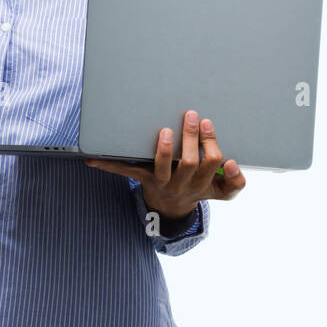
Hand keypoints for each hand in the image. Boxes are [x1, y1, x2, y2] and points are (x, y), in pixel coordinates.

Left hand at [85, 109, 245, 220]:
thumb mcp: (220, 191)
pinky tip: (91, 158)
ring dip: (164, 150)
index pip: (211, 164)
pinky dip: (107, 164)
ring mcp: (160, 182)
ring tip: (166, 131)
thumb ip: (235, 182)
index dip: (211, 147)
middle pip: (189, 164)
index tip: (209, 124)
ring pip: (161, 169)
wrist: (170, 210)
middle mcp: (181, 185)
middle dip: (191, 140)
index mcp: (202, 184)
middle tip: (192, 115)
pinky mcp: (142, 179)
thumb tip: (233, 164)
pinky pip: (125, 172)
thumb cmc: (197, 188)